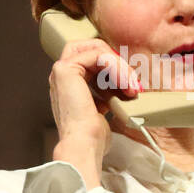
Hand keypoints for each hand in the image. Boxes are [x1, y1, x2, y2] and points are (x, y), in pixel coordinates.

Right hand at [48, 38, 139, 188]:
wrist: (84, 144)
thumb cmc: (93, 134)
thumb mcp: (103, 107)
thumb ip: (107, 93)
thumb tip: (124, 85)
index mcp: (68, 85)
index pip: (93, 59)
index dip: (114, 67)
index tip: (130, 88)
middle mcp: (61, 76)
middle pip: (93, 47)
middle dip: (117, 61)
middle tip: (132, 82)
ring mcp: (61, 71)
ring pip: (98, 49)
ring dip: (121, 66)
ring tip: (132, 87)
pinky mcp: (65, 69)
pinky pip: (98, 54)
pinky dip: (117, 67)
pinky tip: (125, 84)